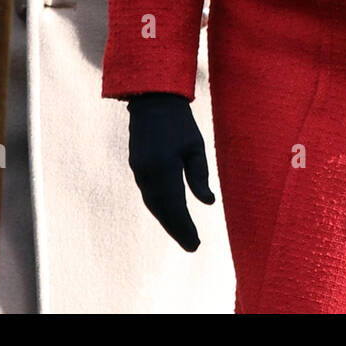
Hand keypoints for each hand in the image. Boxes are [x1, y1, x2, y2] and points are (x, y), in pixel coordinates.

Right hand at [126, 92, 215, 250]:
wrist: (152, 101)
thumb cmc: (180, 122)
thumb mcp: (195, 147)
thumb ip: (199, 176)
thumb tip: (208, 202)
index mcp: (164, 169)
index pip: (175, 206)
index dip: (185, 227)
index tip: (196, 243)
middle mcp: (148, 174)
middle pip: (162, 210)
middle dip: (176, 229)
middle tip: (191, 245)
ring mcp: (139, 171)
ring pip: (153, 204)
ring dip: (167, 220)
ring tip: (182, 234)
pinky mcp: (137, 167)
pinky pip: (148, 194)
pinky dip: (159, 208)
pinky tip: (169, 214)